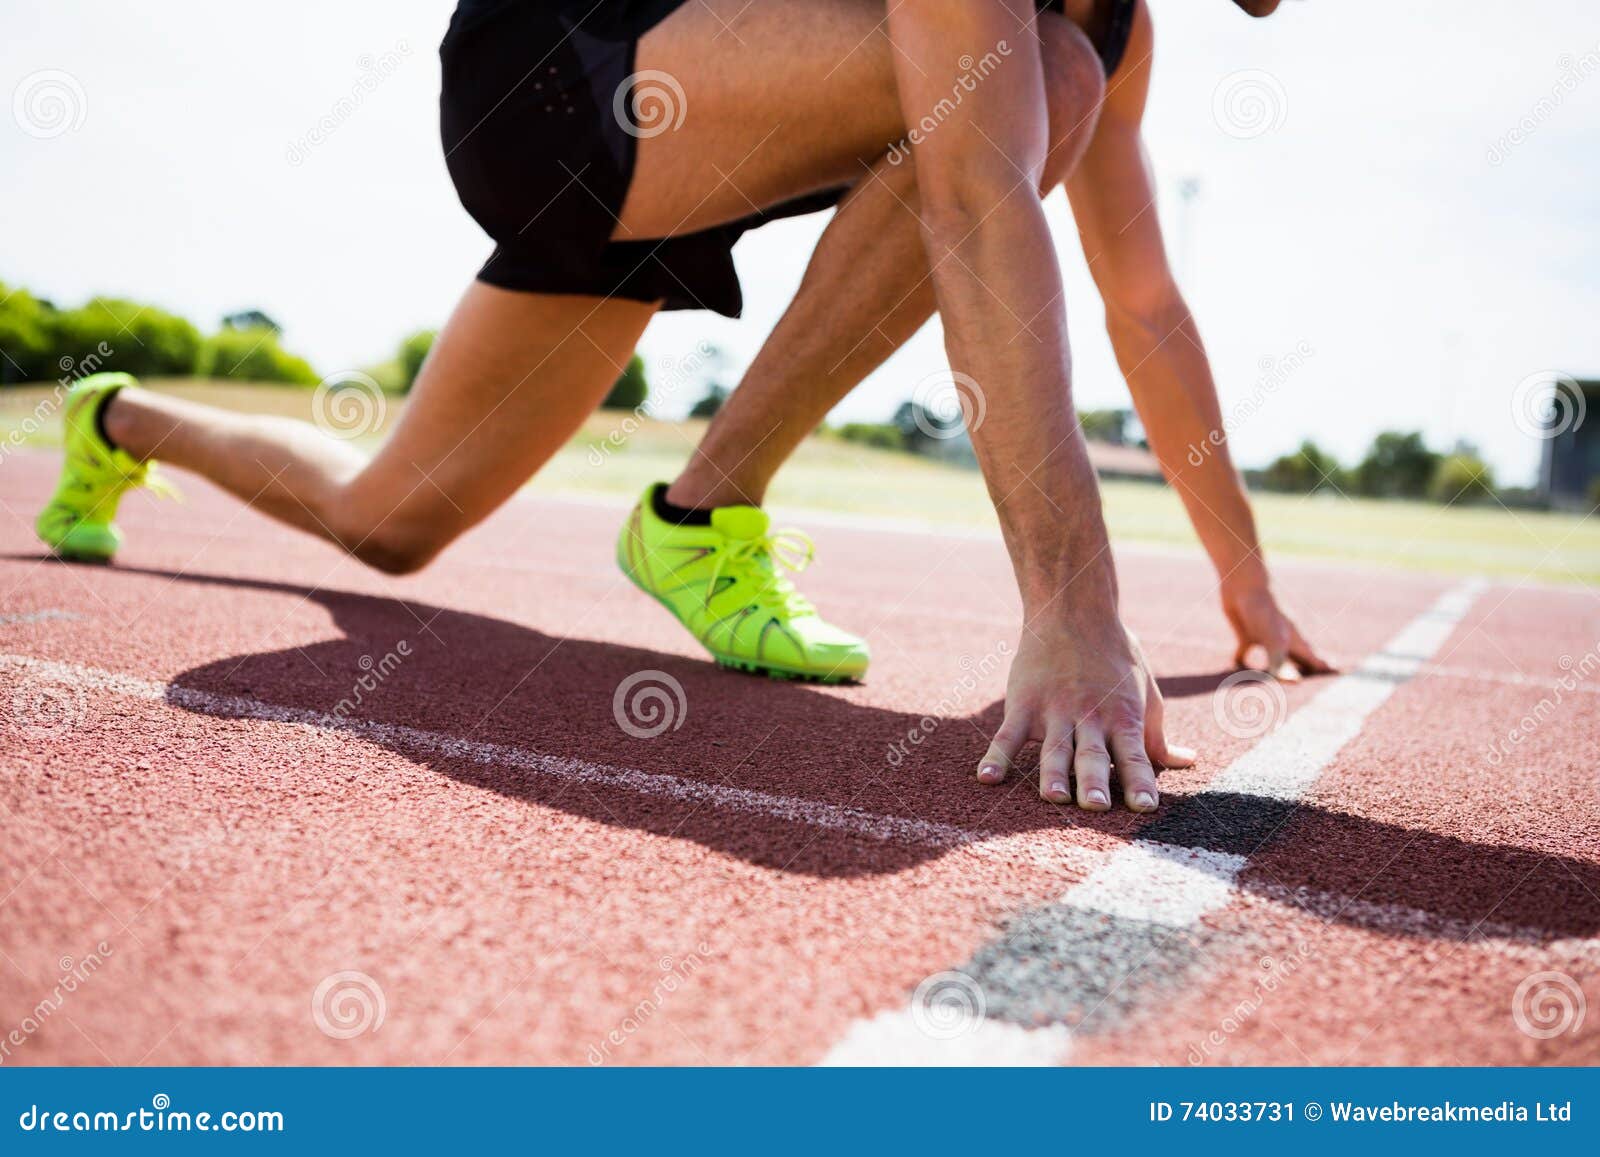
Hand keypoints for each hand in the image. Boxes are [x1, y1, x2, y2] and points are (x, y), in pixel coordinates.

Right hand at [975, 621, 1195, 811]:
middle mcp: (1089, 718)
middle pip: (1092, 755)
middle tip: (1096, 806)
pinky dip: (997, 757)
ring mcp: (1054, 712)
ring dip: (1053, 774)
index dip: (1140, 783)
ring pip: (1053, 749)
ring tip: (1054, 798)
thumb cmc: (1115, 656)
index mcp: (1122, 718)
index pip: (1134, 756)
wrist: (1072, 611)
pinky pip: (1008, 736)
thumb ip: (1156, 735)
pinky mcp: (1023, 705)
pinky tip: (988, 779)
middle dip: (1094, 782)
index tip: (1145, 808)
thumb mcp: (1145, 693)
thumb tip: (1186, 762)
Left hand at [1222, 581, 1335, 681]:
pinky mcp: (1246, 633)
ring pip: (1274, 655)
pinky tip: (1236, 666)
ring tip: (1282, 675)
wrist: (1244, 587)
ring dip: (1279, 665)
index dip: (1322, 665)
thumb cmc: (1263, 611)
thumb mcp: (1273, 637)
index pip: (1311, 656)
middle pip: (1297, 657)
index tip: (1337, 671)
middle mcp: (1282, 639)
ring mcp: (1264, 636)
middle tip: (1318, 675)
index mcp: (1293, 640)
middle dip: (1306, 667)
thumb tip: (1283, 680)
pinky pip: (1244, 650)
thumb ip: (1278, 659)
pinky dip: (1241, 659)